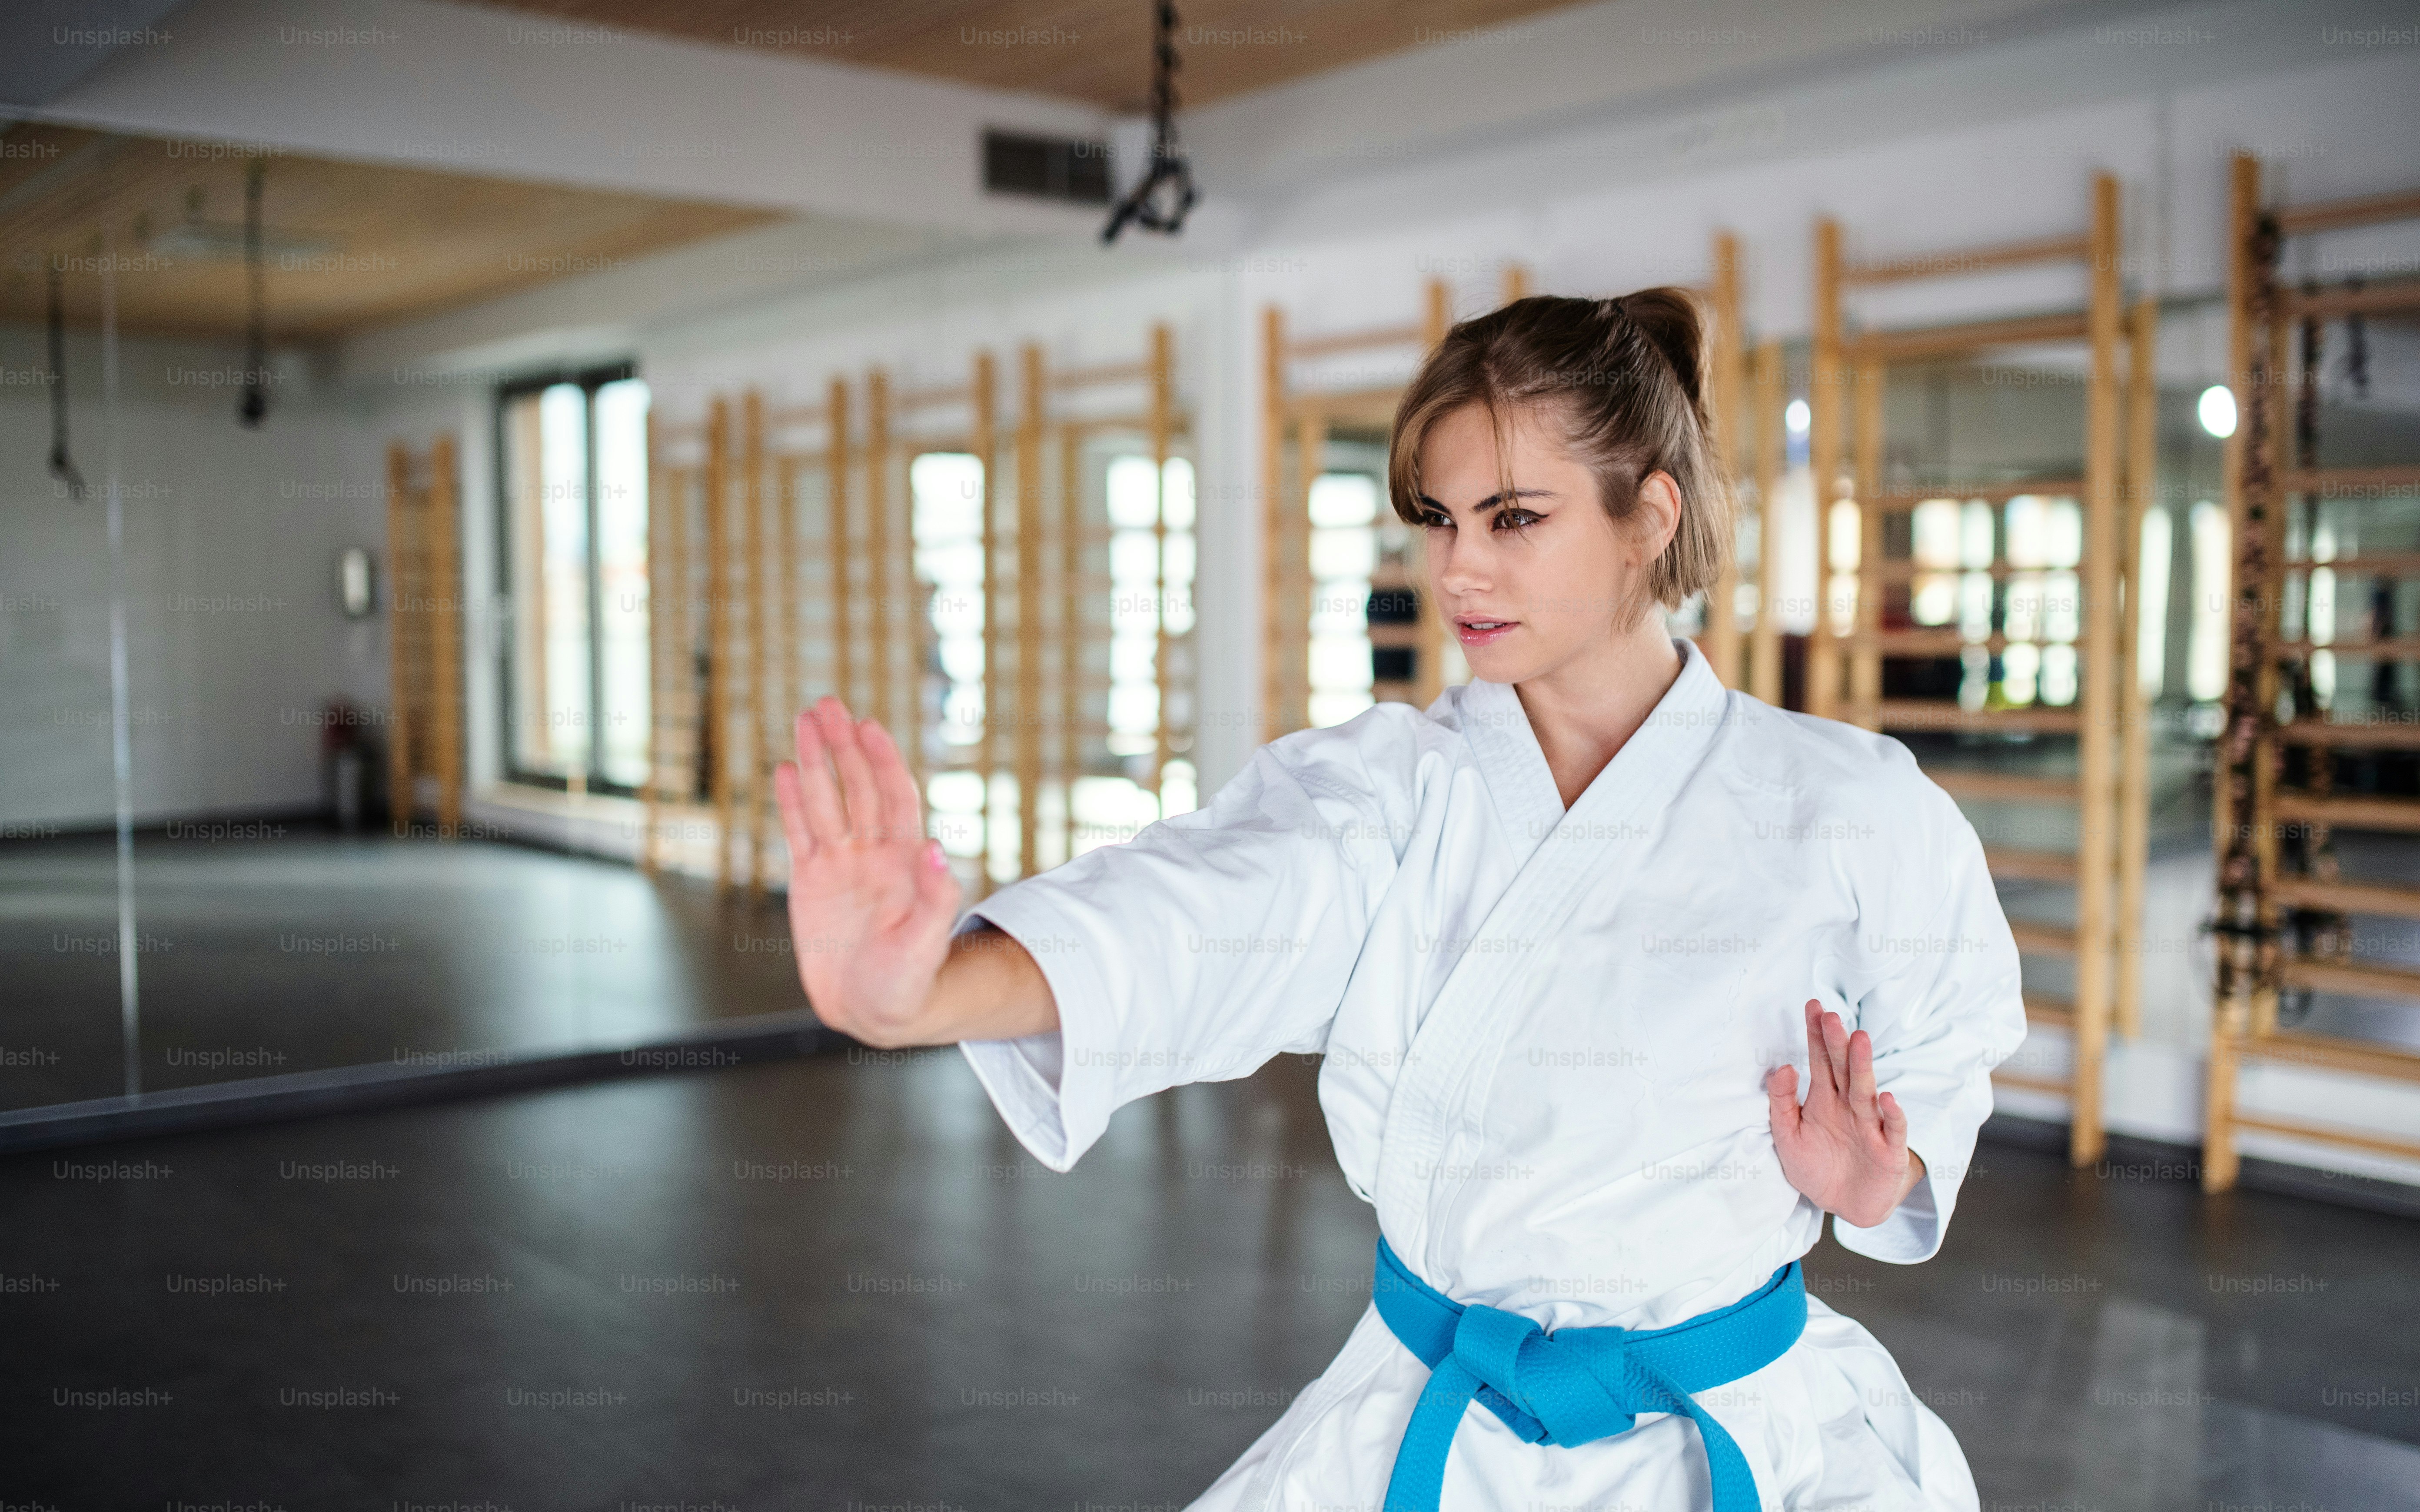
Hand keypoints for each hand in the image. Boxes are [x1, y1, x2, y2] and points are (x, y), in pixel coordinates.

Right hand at [774, 697, 960, 1046]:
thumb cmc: (910, 981)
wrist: (876, 1009)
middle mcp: (872, 853)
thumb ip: (936, 899)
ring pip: (826, 801)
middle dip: (843, 745)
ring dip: (817, 760)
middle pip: (856, 787)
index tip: (868, 725)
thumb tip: (939, 849)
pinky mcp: (811, 882)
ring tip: (806, 719)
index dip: (882, 761)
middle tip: (826, 703)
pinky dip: (793, 802)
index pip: (893, 797)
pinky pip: (800, 833)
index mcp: (903, 861)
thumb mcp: (926, 945)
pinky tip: (787, 769)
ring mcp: (840, 864)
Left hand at [1765, 999, 1923, 1228]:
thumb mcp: (1787, 1135)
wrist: (1843, 1205)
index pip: (1820, 1060)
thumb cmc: (1816, 1165)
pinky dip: (1892, 1115)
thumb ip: (1781, 1102)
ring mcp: (1871, 1126)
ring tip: (1859, 1040)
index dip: (1816, 1034)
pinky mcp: (1888, 1151)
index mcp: (1825, 1098)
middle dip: (1839, 1043)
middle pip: (1844, 1069)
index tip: (1813, 1006)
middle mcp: (1849, 1106)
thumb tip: (1782, 1067)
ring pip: (1866, 1092)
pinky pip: (1892, 1130)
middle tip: (1833, 1017)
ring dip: (1863, 1067)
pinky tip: (1886, 1098)